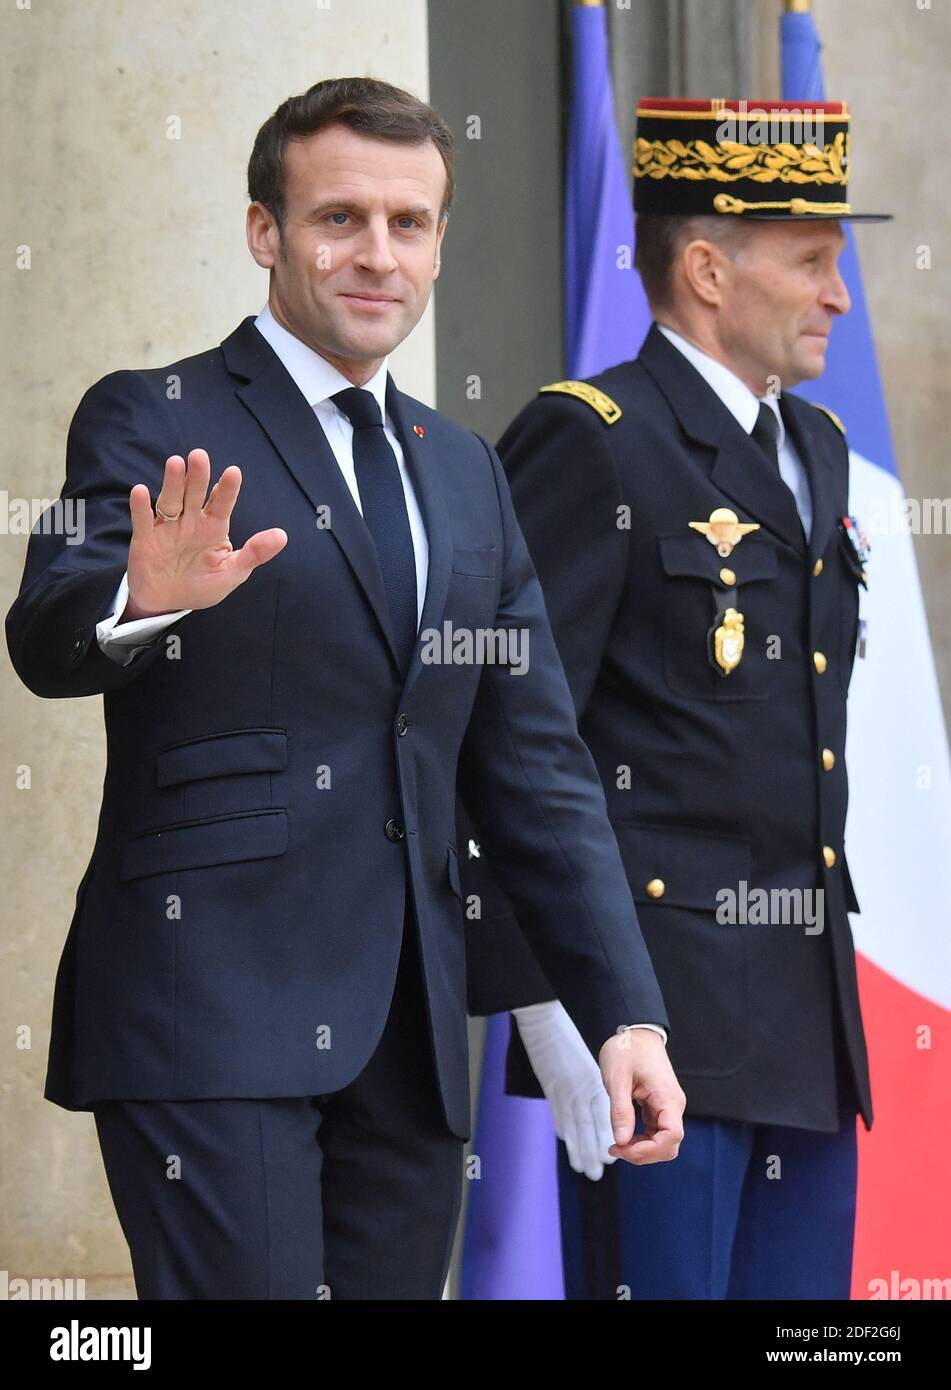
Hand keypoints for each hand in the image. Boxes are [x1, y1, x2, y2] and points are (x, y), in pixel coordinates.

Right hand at [124, 449, 287, 618]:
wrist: (167, 602)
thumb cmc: (201, 585)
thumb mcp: (232, 573)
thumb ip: (254, 554)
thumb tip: (282, 536)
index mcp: (214, 527)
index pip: (222, 504)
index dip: (227, 489)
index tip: (233, 472)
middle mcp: (191, 522)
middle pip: (194, 494)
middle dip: (197, 476)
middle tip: (199, 456)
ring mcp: (167, 528)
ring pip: (170, 501)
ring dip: (172, 483)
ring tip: (176, 463)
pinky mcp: (145, 538)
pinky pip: (143, 521)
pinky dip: (140, 507)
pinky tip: (141, 491)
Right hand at [513, 1001, 617, 1179]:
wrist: (555, 1020)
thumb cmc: (587, 1040)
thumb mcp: (606, 1069)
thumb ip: (615, 1102)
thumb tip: (620, 1133)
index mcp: (594, 1082)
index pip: (604, 1119)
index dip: (607, 1138)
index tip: (616, 1154)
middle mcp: (580, 1088)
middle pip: (589, 1126)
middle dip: (592, 1151)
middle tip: (596, 1171)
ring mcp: (564, 1088)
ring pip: (575, 1123)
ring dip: (580, 1146)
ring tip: (583, 1165)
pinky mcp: (552, 1086)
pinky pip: (560, 1111)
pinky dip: (566, 1128)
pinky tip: (568, 1140)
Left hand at [598, 1028, 684, 1165]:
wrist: (635, 1032)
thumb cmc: (627, 1049)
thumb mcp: (617, 1078)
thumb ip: (621, 1110)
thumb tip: (622, 1141)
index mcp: (668, 1097)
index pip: (672, 1136)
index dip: (649, 1150)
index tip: (623, 1148)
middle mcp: (673, 1106)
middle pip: (669, 1145)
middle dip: (644, 1154)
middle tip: (615, 1149)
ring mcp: (668, 1108)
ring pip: (663, 1143)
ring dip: (642, 1150)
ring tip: (616, 1145)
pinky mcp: (659, 1108)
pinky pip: (656, 1133)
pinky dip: (641, 1141)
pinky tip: (624, 1138)